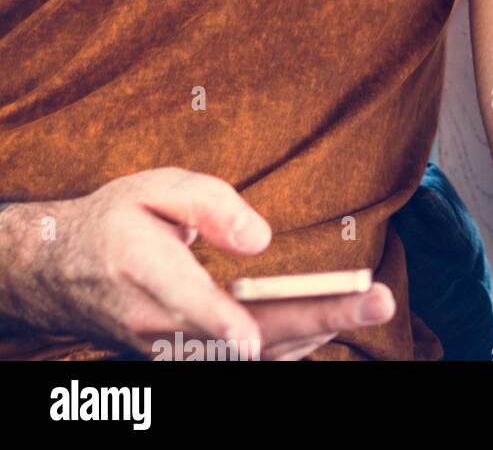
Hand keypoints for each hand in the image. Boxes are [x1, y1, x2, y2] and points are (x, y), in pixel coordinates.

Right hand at [0, 168, 395, 359]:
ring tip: (372, 304)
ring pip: (251, 355)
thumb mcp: (151, 188)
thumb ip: (207, 204)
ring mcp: (172, 351)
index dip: (219, 323)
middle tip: (377, 299)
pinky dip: (292, 343)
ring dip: (315, 332)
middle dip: (316, 318)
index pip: (185, 303)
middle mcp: (158, 324)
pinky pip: (244, 360)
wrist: (58, 273)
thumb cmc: (115, 221)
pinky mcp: (185, 359)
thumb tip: (261, 237)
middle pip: (244, 334)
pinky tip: (332, 322)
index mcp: (145, 270)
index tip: (250, 338)